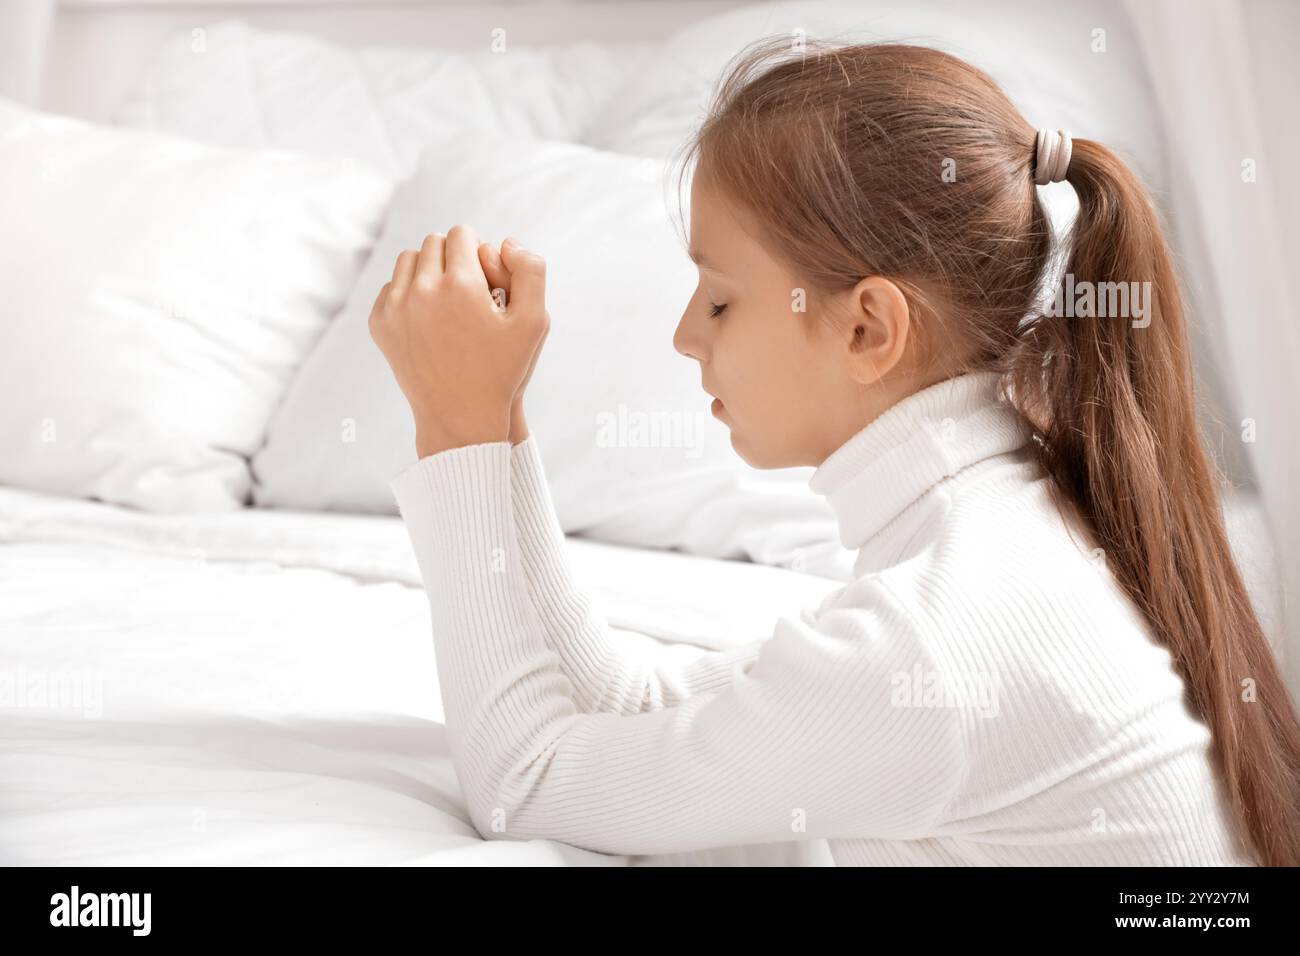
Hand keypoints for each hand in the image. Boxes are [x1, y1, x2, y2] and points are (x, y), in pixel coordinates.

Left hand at [369, 225, 548, 456]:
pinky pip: (392, 287)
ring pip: (409, 260)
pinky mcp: (379, 323)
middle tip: (470, 286)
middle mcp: (422, 291)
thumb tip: (506, 241)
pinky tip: (430, 315)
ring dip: (429, 269)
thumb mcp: (534, 323)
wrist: (460, 416)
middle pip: (434, 242)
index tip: (486, 276)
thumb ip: (531, 271)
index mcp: (460, 286)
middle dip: (453, 256)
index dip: (479, 250)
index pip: (462, 235)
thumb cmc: (502, 371)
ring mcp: (395, 308)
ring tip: (449, 296)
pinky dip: (409, 292)